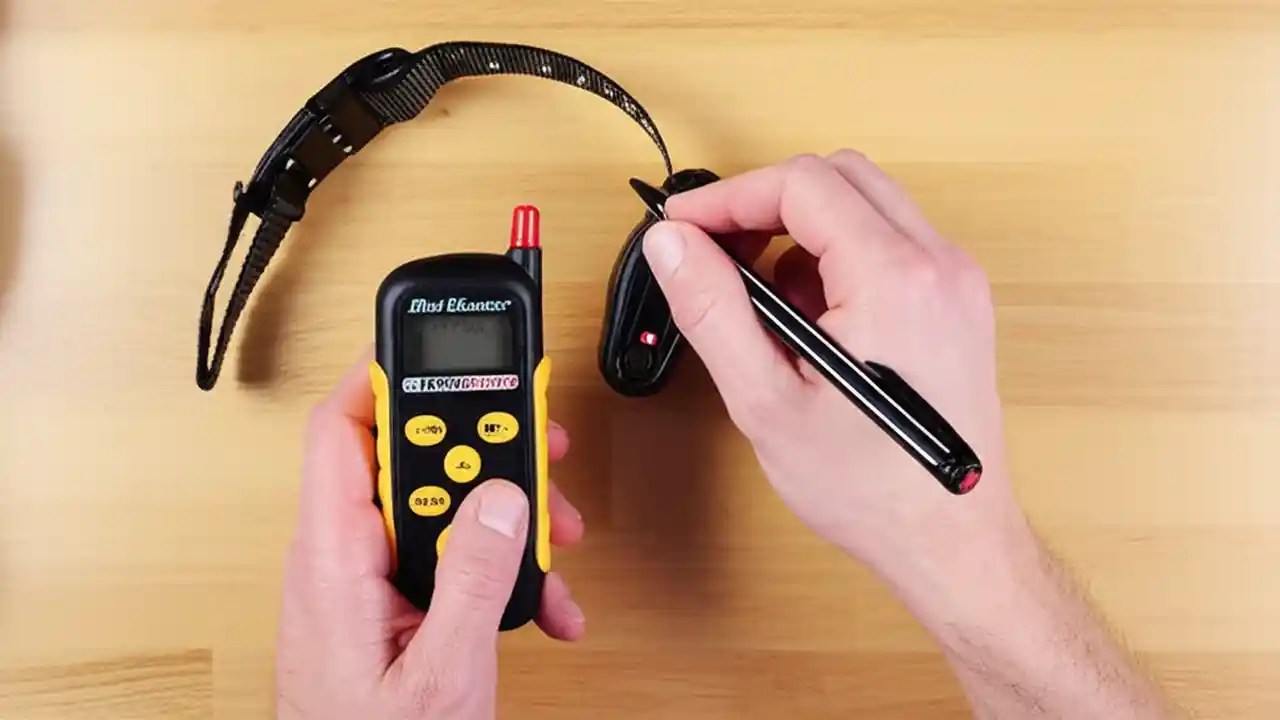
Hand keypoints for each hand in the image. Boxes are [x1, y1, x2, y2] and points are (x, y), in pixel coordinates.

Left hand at [275, 353, 585, 719]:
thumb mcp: (441, 674)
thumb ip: (473, 581)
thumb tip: (502, 497)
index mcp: (334, 558)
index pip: (343, 431)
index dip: (385, 375)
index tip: (446, 353)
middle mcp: (342, 558)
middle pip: (407, 462)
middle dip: (482, 451)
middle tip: (540, 450)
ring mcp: (365, 580)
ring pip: (438, 509)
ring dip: (502, 517)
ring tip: (555, 542)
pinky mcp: (388, 602)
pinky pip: (443, 556)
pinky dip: (495, 568)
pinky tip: (539, 602)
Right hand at [646, 153, 1176, 717]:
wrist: (951, 542)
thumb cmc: (871, 488)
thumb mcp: (767, 401)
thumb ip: (713, 310)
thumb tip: (672, 246)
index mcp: (895, 278)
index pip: (801, 184)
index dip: (728, 197)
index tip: (683, 229)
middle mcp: (939, 265)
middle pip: (839, 176)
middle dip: (765, 201)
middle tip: (714, 250)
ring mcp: (956, 282)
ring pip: (866, 203)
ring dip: (801, 228)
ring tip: (759, 296)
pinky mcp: (956, 303)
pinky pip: (890, 242)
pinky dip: (837, 255)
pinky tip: (807, 318)